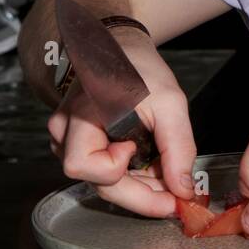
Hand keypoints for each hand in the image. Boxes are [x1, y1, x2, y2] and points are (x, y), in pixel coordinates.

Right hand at [47, 27, 195, 214]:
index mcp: (81, 116)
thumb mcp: (170, 103)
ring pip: (99, 181)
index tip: (151, 165)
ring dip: (134, 186)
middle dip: (138, 194)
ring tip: (163, 174)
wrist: (122, 50)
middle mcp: (66, 131)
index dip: (116, 173)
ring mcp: (68, 140)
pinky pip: (100, 172)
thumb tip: (182, 188)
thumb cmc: (140, 70)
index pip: (83, 165)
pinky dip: (127, 176)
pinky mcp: (78, 145)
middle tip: (173, 198)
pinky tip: (147, 166)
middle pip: (95, 182)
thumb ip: (177, 148)